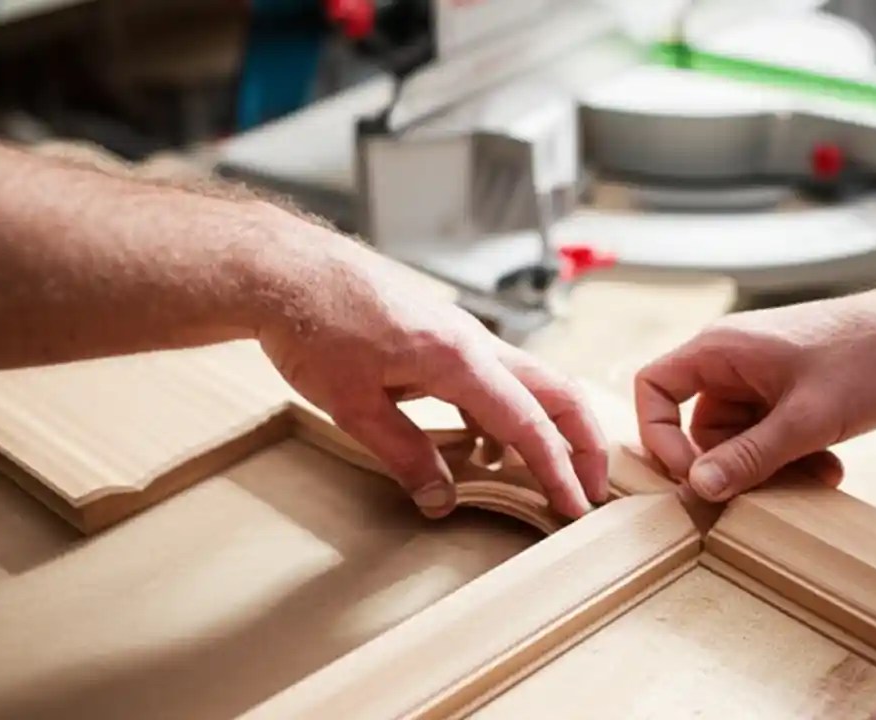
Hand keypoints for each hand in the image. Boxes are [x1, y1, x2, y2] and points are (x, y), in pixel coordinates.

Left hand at [253, 211, 606, 518]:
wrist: (286, 270)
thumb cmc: (314, 325)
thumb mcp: (353, 405)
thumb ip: (405, 455)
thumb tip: (440, 499)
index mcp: (460, 360)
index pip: (529, 423)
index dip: (557, 470)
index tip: (574, 507)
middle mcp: (474, 343)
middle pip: (556, 391)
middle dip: (583, 441)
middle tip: (590, 489)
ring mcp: (461, 336)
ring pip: (528, 383)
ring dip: (546, 428)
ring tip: (543, 477)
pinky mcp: (443, 337)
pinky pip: (493, 380)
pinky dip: (504, 416)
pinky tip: (484, 449)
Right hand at [635, 287, 875, 501]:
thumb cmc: (868, 358)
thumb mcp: (805, 420)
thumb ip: (748, 457)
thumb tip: (697, 487)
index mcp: (721, 350)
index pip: (654, 388)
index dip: (659, 436)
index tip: (689, 475)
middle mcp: (735, 361)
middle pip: (701, 426)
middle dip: (733, 465)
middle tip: (762, 494)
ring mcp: (766, 377)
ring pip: (743, 439)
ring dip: (772, 468)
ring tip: (815, 478)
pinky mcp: (795, 392)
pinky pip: (774, 436)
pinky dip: (795, 458)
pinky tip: (831, 468)